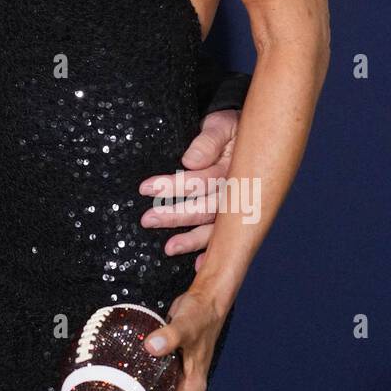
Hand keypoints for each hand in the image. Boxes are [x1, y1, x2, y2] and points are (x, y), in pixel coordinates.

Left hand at [119, 287, 225, 390]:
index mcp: (192, 387)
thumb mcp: (187, 325)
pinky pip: (151, 385)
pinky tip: (120, 387)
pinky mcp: (168, 365)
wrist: (206, 300)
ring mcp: (177, 377)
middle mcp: (185, 386)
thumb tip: (151, 346)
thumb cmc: (201, 314)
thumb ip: (170, 335)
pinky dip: (137, 390)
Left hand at [137, 109, 238, 270]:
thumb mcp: (221, 126)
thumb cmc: (229, 128)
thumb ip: (207, 142)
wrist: (244, 133)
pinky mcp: (233, 214)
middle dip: (176, 215)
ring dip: (191, 238)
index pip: (202, 180)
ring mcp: (238, 205)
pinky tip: (199, 264)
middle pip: (207, 207)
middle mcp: (240, 191)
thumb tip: (190, 161)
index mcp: (237, 168)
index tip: (146, 189)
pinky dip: (212, 249)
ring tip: (168, 249)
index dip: (175, 186)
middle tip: (147, 219)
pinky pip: (224, 235)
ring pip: (213, 224)